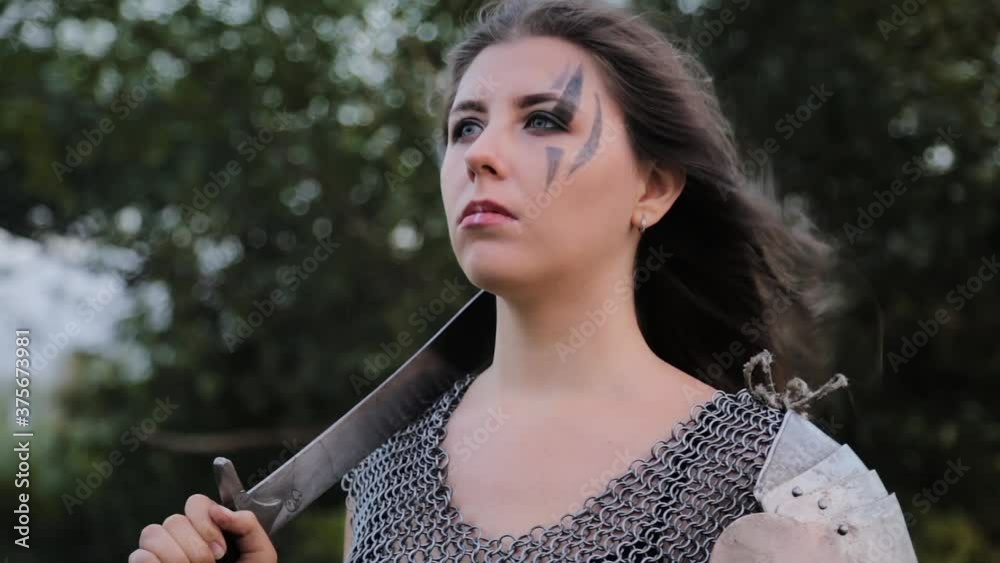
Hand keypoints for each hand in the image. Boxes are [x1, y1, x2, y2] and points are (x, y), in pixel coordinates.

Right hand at [129, 494, 276, 562]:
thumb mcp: (259, 555)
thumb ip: (248, 525)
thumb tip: (218, 510)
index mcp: (209, 529)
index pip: (196, 503)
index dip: (206, 522)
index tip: (221, 550)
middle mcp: (182, 538)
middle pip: (174, 519)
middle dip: (196, 546)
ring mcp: (162, 554)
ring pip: (152, 533)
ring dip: (176, 556)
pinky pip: (139, 556)